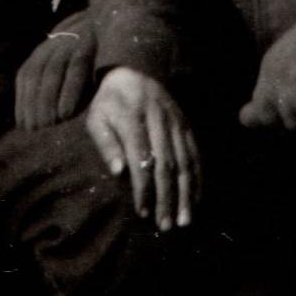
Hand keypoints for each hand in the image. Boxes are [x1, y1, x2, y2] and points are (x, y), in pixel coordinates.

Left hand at [15, 10, 96, 128]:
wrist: (110, 18)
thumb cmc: (87, 53)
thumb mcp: (64, 60)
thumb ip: (50, 80)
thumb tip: (35, 113)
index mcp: (44, 50)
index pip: (25, 75)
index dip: (21, 100)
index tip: (22, 124)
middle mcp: (54, 44)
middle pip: (36, 75)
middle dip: (32, 104)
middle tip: (35, 129)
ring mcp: (71, 43)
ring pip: (52, 72)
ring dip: (47, 101)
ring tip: (48, 125)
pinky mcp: (89, 46)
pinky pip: (75, 70)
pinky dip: (68, 92)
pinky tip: (65, 113)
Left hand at [84, 66, 199, 231]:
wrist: (135, 70)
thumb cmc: (110, 101)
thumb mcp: (97, 117)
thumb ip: (105, 143)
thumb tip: (118, 171)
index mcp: (134, 118)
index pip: (141, 158)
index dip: (143, 187)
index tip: (142, 212)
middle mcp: (159, 121)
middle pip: (166, 164)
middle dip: (167, 197)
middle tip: (166, 225)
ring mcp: (176, 122)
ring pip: (184, 161)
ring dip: (186, 193)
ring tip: (184, 220)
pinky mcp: (186, 124)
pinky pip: (195, 153)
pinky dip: (198, 177)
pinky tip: (197, 199)